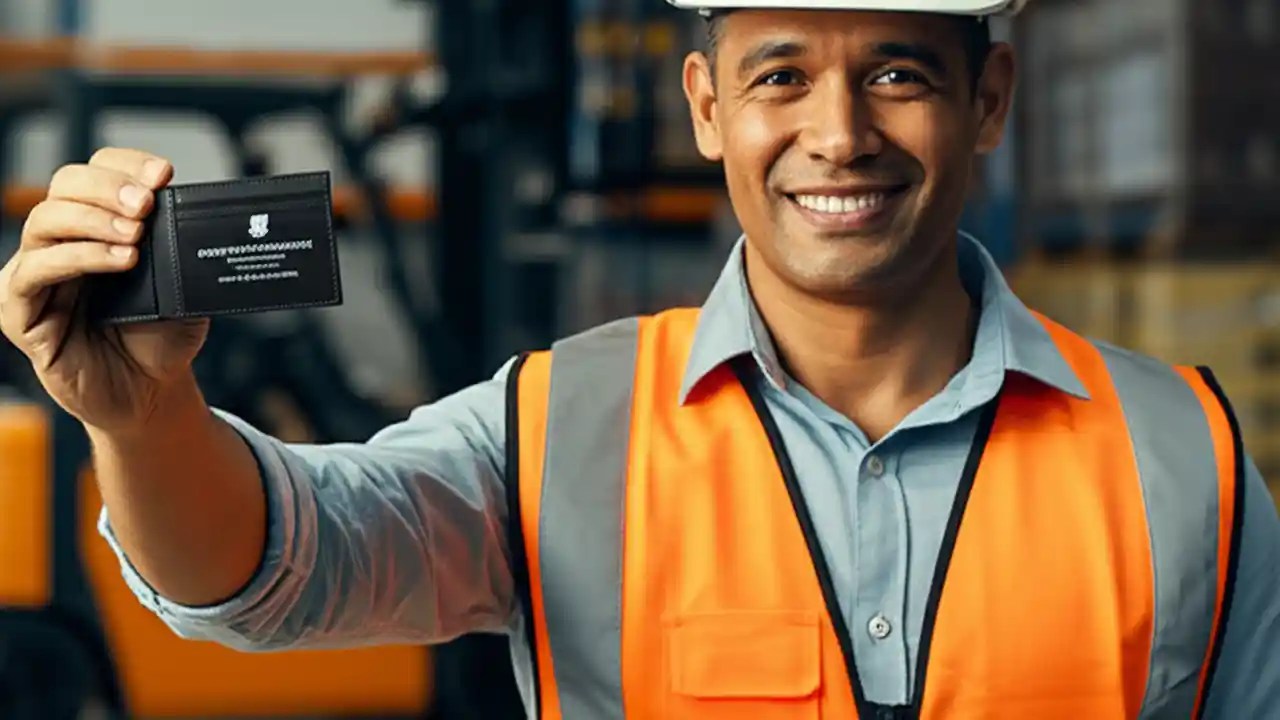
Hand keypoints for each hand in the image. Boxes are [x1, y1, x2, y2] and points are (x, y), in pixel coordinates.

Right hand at [0, 148, 209, 434]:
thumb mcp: (180, 285)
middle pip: (64, 187)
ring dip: (94, 221)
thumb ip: (176, 249)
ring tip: (135, 235)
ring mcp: (35, 276)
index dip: (125, 166)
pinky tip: (118, 261)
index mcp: (93, 226)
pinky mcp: (21, 313)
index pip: (95, 172)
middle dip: (108, 188)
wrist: (151, 393)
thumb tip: (191, 213)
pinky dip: (79, 258)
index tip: (164, 173)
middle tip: (147, 204)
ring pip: (45, 222)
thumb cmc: (160, 337)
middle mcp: (58, 243)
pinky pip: (35, 272)